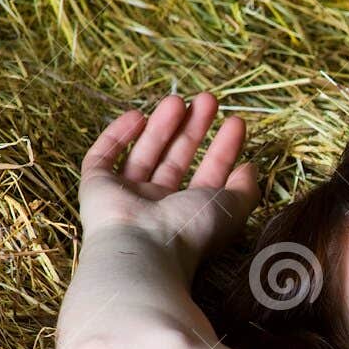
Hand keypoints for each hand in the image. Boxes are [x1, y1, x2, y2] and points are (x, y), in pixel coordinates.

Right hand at [78, 92, 259, 274]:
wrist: (144, 248)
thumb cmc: (192, 231)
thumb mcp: (232, 208)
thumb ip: (246, 189)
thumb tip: (251, 167)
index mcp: (191, 214)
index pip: (209, 175)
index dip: (223, 148)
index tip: (236, 122)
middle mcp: (158, 206)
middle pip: (177, 159)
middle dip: (194, 129)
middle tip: (208, 99)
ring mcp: (127, 196)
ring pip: (144, 153)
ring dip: (162, 126)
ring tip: (178, 99)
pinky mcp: (96, 187)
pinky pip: (103, 156)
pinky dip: (118, 135)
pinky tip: (138, 115)